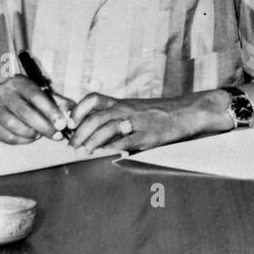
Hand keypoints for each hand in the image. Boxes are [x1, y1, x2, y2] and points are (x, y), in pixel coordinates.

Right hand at [0, 77, 74, 145]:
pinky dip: (20, 140)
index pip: (36, 96)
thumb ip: (55, 100)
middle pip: (25, 112)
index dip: (50, 111)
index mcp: (19, 83)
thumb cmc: (19, 95)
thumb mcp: (36, 91)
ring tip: (40, 135)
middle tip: (56, 135)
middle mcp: (4, 93)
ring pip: (13, 125)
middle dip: (44, 126)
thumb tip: (72, 110)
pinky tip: (28, 138)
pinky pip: (5, 136)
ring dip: (30, 133)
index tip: (62, 123)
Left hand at [69, 92, 201, 153]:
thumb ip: (114, 118)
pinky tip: (105, 154)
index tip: (70, 123)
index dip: (78, 110)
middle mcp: (126, 109)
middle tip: (73, 145)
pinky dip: (112, 148)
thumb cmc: (157, 113)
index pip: (93, 99)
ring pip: (107, 128)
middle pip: (95, 117)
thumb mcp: (133, 110)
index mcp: (121, 103)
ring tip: (85, 151)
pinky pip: (125, 142)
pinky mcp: (147, 136)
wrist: (184, 113)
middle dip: (79, 133)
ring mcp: (137, 122)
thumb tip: (89, 133)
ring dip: (92, 141)